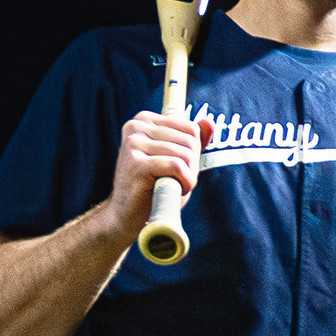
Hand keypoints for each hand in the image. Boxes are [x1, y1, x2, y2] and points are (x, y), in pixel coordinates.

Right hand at [103, 111, 213, 230]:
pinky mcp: (136, 163)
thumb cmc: (153, 186)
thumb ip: (192, 140)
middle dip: (190, 165)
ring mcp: (133, 143)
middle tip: (174, 180)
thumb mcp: (176, 159)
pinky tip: (174, 190)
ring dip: (187, 176)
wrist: (126, 215)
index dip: (192, 153)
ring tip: (170, 185)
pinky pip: (177, 166)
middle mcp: (136, 126)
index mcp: (144, 120)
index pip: (191, 128)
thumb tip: (210, 122)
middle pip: (190, 141)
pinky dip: (184, 181)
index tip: (176, 168)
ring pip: (185, 154)